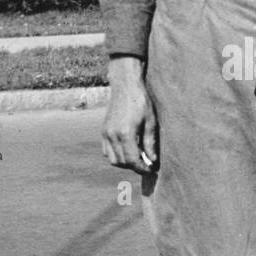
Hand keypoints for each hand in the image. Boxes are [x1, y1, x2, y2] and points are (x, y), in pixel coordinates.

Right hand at [101, 57, 157, 172]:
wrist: (125, 85)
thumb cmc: (141, 101)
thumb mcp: (151, 122)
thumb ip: (150, 143)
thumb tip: (152, 160)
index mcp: (125, 133)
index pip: (132, 160)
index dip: (142, 168)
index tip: (151, 169)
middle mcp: (112, 135)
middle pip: (121, 162)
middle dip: (134, 167)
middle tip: (146, 164)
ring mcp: (105, 133)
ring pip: (112, 159)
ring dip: (124, 162)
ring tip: (137, 158)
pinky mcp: (103, 130)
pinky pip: (106, 151)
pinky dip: (116, 155)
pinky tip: (127, 150)